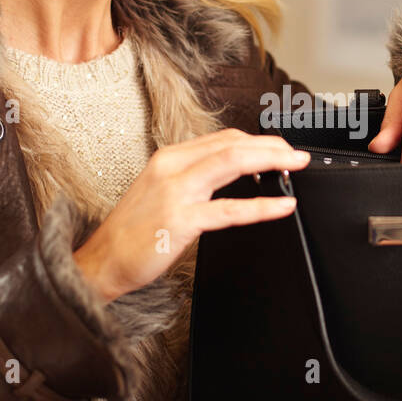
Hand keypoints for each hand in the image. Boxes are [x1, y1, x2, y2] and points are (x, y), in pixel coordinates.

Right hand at [75, 128, 310, 300]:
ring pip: (232, 162)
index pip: (223, 138)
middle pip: (232, 144)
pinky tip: (282, 205)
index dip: (258, 141)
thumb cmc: (134, 232)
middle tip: (298, 154)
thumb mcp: (162, 192)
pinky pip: (229, 209)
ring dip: (271, 160)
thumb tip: (232, 174)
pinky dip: (262, 205)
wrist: (103, 262)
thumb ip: (194, 179)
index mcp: (170, 158)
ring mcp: (176, 192)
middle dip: (272, 145)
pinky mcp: (181, 219)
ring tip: (296, 165)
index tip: (281, 148)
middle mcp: (172, 167)